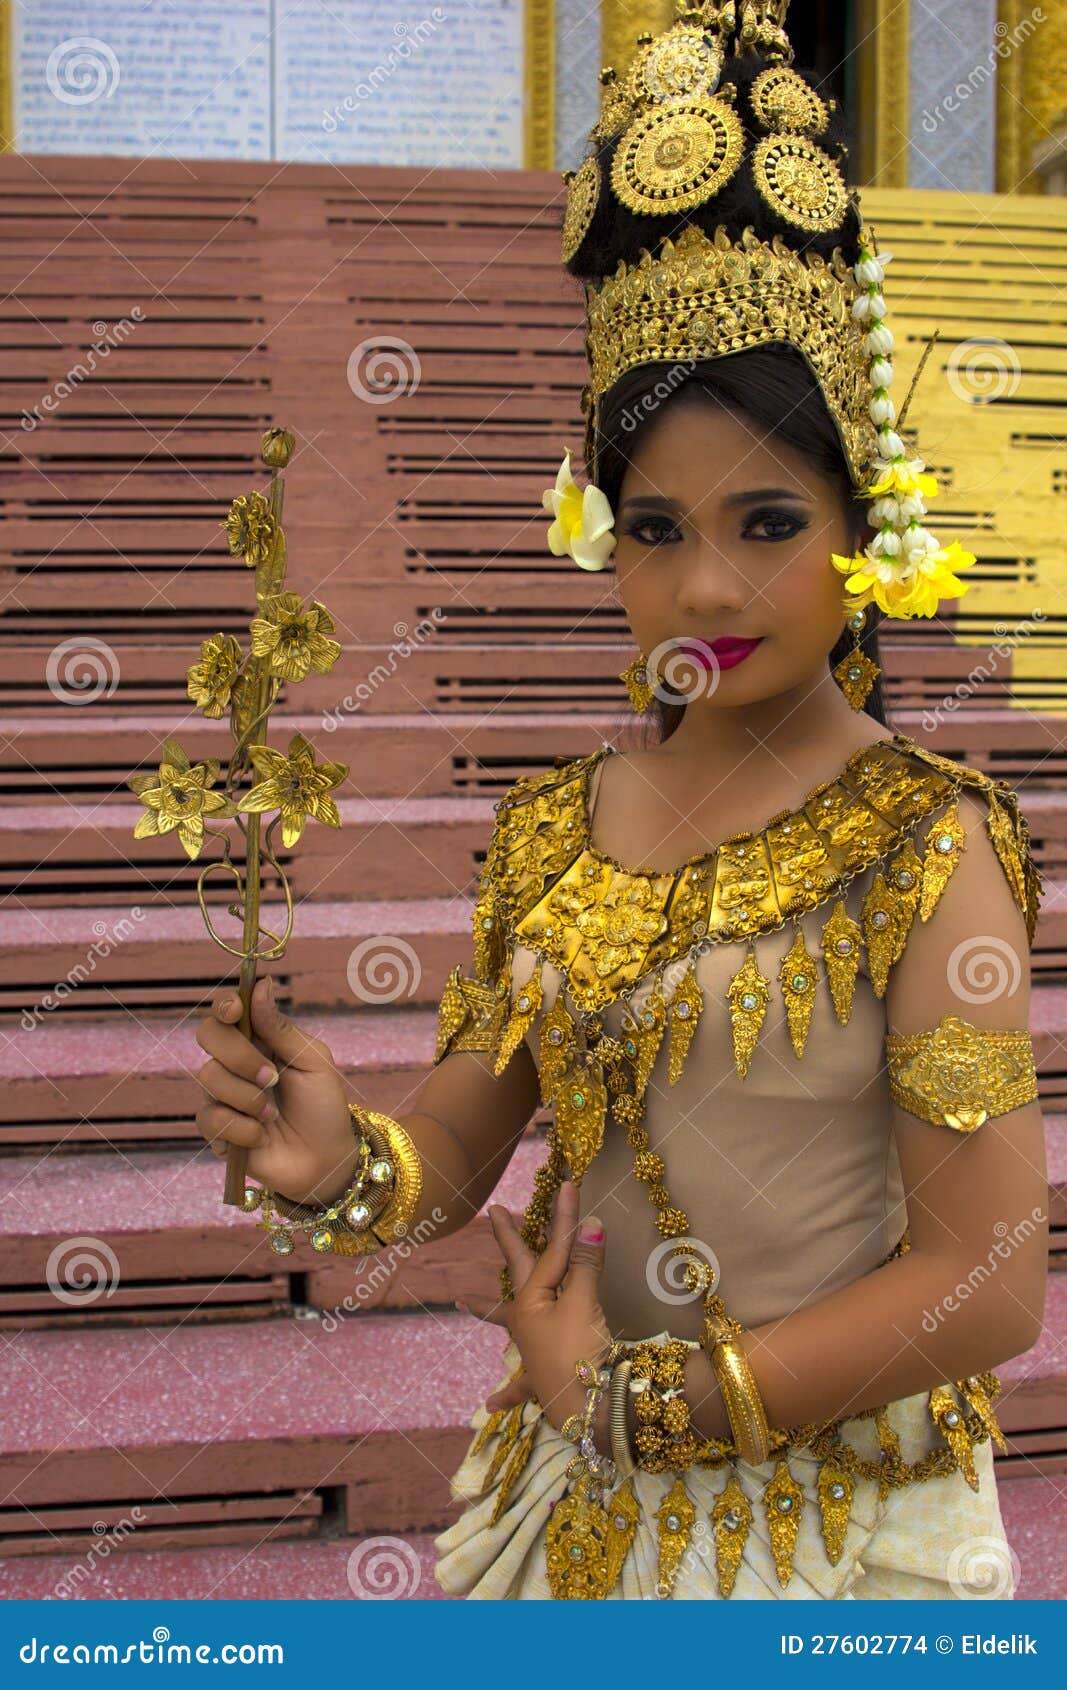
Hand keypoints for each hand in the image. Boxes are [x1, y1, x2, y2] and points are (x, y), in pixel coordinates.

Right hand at [194, 976, 357, 1203]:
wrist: (325, 1160)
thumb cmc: (324, 1107)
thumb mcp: (314, 1062)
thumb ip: (282, 1028)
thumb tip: (262, 986)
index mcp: (259, 1040)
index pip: (227, 1011)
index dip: (225, 1005)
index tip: (236, 1011)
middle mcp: (235, 1063)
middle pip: (209, 1036)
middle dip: (240, 1056)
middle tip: (271, 1078)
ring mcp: (222, 1095)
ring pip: (209, 1078)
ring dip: (248, 1098)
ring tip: (273, 1115)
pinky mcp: (216, 1128)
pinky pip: (210, 1118)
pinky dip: (242, 1128)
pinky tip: (261, 1136)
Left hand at [456, 1179, 611, 1431]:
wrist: (587, 1413)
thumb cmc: (580, 1353)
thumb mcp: (584, 1304)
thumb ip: (585, 1266)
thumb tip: (591, 1223)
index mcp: (530, 1302)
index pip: (552, 1252)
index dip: (564, 1220)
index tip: (568, 1186)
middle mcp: (525, 1323)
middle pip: (519, 1273)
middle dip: (508, 1242)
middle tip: (494, 1214)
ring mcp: (532, 1353)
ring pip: (508, 1325)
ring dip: (487, 1311)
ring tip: (462, 1301)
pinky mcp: (545, 1381)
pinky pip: (521, 1388)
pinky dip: (507, 1396)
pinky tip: (489, 1405)